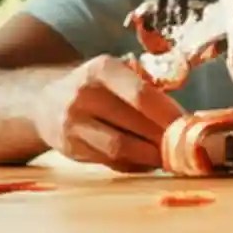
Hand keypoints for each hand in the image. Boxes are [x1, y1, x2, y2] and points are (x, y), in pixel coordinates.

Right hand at [33, 55, 186, 171]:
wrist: (42, 102)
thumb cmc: (96, 86)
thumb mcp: (116, 72)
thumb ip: (148, 86)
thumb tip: (185, 116)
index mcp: (102, 69)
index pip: (141, 94)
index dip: (168, 113)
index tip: (189, 124)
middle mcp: (84, 95)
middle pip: (133, 124)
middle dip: (165, 137)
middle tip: (188, 146)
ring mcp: (73, 124)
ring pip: (121, 148)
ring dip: (151, 155)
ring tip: (172, 156)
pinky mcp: (71, 149)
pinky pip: (110, 161)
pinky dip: (135, 163)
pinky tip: (149, 161)